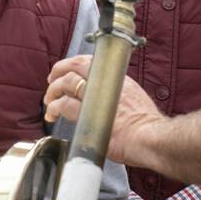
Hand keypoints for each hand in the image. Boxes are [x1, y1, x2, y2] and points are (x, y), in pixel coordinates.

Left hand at [44, 54, 165, 166]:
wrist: (151, 138)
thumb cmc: (147, 126)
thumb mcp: (135, 100)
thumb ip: (119, 96)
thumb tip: (110, 101)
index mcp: (117, 78)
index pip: (89, 61)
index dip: (72, 64)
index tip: (65, 70)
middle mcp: (106, 83)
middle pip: (74, 67)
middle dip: (58, 72)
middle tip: (51, 81)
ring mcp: (96, 97)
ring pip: (66, 84)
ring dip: (53, 91)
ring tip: (49, 101)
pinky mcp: (88, 114)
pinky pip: (65, 105)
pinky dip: (55, 107)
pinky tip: (52, 113)